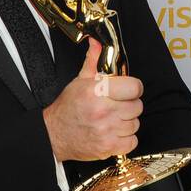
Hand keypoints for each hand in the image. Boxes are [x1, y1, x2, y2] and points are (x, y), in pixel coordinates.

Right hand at [42, 39, 142, 162]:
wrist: (53, 134)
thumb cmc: (68, 108)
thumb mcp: (80, 80)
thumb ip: (93, 60)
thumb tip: (97, 42)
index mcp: (97, 91)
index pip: (135, 87)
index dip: (133, 88)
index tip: (127, 91)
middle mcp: (103, 110)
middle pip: (137, 106)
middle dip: (129, 105)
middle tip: (117, 106)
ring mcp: (106, 130)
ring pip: (135, 124)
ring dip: (126, 123)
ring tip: (112, 120)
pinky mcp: (108, 147)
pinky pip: (132, 141)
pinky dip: (126, 139)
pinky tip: (114, 133)